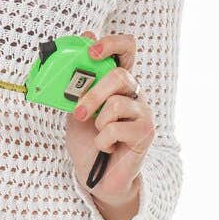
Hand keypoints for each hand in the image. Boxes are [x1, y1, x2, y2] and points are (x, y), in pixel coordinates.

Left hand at [63, 30, 152, 219]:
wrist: (96, 176)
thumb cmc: (87, 139)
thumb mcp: (75, 108)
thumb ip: (75, 84)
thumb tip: (73, 53)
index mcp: (118, 82)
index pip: (126, 48)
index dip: (112, 43)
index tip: (91, 50)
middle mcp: (134, 93)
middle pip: (120, 76)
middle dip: (92, 94)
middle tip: (79, 112)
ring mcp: (143, 112)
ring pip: (116, 104)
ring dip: (96, 122)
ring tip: (96, 133)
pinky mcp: (145, 133)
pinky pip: (116, 128)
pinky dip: (103, 140)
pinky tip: (107, 147)